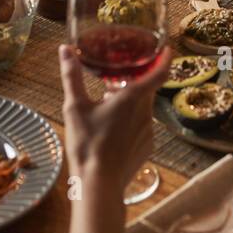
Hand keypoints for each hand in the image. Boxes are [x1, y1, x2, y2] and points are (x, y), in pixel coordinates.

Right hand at [59, 45, 169, 232]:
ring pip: (143, 109)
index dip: (165, 59)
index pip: (159, 72)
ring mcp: (149, 131)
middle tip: (114, 83)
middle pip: (146, 90)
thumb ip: (71, 76)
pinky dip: (131, 124)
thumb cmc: (87, 143)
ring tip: (108, 110)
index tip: (167, 49)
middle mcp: (146, 112)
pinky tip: (113, 132)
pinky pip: (142, 128)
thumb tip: (65, 50)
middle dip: (133, 84)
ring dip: (130, 105)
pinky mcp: (147, 147)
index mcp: (132, 97)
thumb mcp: (74, 107)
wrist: (98, 183)